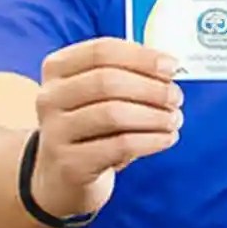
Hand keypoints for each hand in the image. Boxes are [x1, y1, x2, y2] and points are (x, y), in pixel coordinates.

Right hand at [29, 38, 183, 218]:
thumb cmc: (89, 126)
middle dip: (151, 88)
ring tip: (174, 119)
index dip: (141, 56)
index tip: (171, 66)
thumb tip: (166, 67)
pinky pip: (119, 146)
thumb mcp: (96, 94)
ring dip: (154, 115)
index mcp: (57, 68)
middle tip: (176, 97)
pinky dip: (151, 140)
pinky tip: (166, 138)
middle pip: (107, 81)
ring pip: (113, 114)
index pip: (101, 51)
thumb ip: (126, 74)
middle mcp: (50, 96)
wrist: (60, 176)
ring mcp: (56, 131)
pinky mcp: (70, 163)